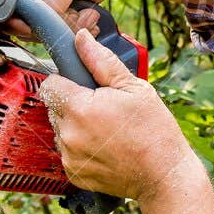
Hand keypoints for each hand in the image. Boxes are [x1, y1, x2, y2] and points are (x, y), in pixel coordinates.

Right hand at [14, 0, 118, 34]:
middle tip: (74, 12)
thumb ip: (48, 2)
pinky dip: (75, 29)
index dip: (23, 21)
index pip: (8, 8)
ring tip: (84, 12)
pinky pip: (59, 32)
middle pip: (26, 25)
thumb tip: (41, 25)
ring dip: (69, 26)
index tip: (44, 23)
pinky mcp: (56, 14)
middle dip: (54, 24)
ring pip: (46, 31)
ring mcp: (41, 5)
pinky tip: (87, 17)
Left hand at [40, 27, 199, 202]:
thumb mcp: (134, 88)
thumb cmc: (154, 130)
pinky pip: (68, 152)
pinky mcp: (74, 173)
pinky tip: (104, 147)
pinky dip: (80, 148)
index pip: (50, 85)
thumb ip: (101, 61)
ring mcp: (69, 156)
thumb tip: (80, 38)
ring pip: (60, 130)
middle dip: (72, 103)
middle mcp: (69, 134)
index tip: (83, 86)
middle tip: (102, 108)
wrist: (163, 175)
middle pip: (55, 108)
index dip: (66, 81)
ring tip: (106, 130)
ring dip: (75, 126)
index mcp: (80, 108)